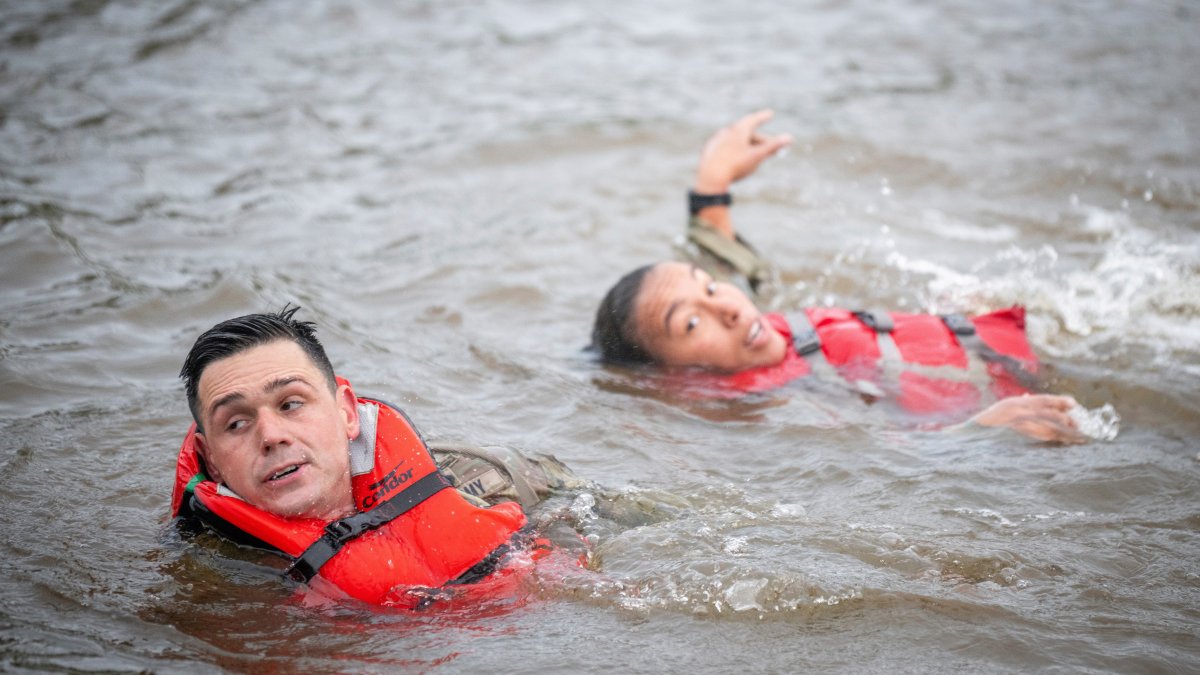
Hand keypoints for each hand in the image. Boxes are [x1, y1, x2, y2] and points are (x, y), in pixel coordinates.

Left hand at [694, 109, 792, 193]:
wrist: (710, 178)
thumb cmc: (736, 166)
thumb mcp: (757, 156)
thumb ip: (773, 146)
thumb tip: (790, 138)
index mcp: (738, 130)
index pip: (753, 119)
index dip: (763, 117)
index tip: (770, 114)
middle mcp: (726, 132)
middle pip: (746, 132)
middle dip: (759, 139)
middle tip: (770, 145)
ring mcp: (716, 141)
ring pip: (735, 140)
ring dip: (746, 144)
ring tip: (754, 152)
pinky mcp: (710, 151)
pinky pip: (725, 147)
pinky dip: (734, 150)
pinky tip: (736, 158)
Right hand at [969, 394, 1087, 443]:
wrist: (967, 441)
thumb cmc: (984, 425)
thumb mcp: (1000, 409)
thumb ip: (1016, 404)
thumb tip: (1029, 397)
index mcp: (1013, 404)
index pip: (1041, 400)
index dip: (1058, 401)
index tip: (1073, 403)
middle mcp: (1016, 414)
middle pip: (1048, 415)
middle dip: (1065, 420)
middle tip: (1079, 424)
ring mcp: (1016, 429)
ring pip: (1047, 430)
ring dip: (1063, 433)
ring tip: (1077, 437)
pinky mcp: (1017, 443)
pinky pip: (1040, 441)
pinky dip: (1052, 442)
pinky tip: (1062, 443)